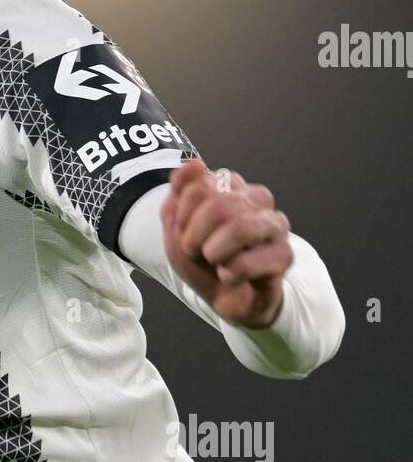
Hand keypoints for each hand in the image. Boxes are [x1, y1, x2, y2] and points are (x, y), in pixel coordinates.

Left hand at [159, 159, 292, 328]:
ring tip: (215, 262)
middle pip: (218, 205)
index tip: (185, 233)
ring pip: (239, 228)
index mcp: (232, 185)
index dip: (182, 217)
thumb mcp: (177, 227)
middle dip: (195, 237)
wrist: (225, 298)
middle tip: (198, 252)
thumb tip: (196, 163)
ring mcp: (275, 224)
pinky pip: (249, 262)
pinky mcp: (285, 255)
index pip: (197, 187)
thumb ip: (179, 192)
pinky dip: (230, 274)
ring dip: (214, 253)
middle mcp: (258, 198)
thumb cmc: (204, 260)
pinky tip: (230, 276)